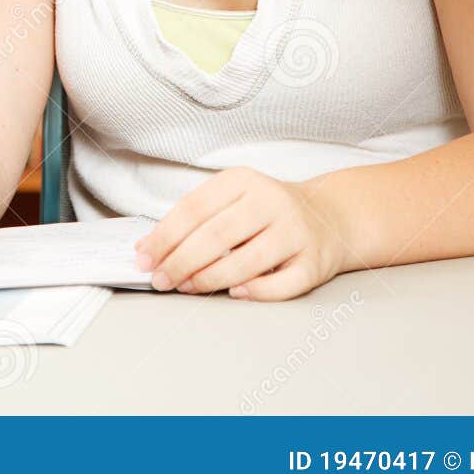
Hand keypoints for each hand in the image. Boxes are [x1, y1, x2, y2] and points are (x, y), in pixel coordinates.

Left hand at [134, 168, 350, 300]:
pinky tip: (234, 293)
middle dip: (181, 261)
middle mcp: (271, 201)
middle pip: (216, 235)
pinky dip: (255, 291)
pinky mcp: (315, 261)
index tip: (144, 258)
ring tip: (186, 286)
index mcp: (243, 180)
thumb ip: (192, 220)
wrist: (330, 215)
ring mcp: (296, 231)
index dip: (165, 236)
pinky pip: (282, 284)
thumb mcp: (231, 200)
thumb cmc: (266, 211)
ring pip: (246, 261)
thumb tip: (148, 248)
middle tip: (160, 280)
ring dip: (210, 279)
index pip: (194, 208)